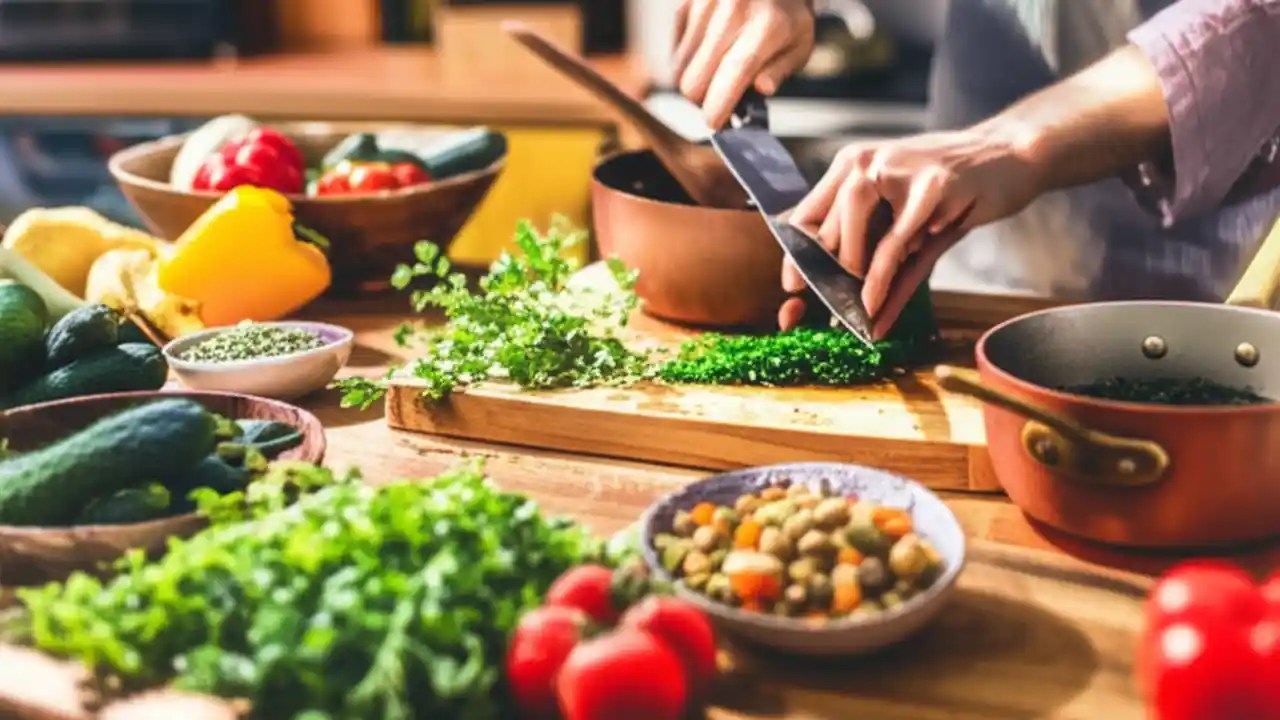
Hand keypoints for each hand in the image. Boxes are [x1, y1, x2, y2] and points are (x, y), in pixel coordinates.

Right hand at [674, 0, 815, 128]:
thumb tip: (761, 89)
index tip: (715, 123)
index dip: (719, 105)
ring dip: (694, 78)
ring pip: (679, 66)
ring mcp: (707, 1)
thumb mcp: (799, 45)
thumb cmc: (787, 16)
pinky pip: (675, 45)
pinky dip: (687, 57)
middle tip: (717, 98)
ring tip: (715, 71)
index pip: (735, 72)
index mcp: (768, 25)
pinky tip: (707, 50)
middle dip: (702, 99)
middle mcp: (734, 9)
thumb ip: (780, 70)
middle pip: (694, 79)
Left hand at [779, 126, 1044, 334]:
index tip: (793, 287)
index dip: (795, 253)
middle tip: (827, 305)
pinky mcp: (934, 190)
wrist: (1012, 153)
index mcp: (854, 163)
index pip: (808, 211)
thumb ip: (873, 236)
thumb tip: (844, 289)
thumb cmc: (953, 184)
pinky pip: (897, 247)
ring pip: (856, 236)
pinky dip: (881, 284)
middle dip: (822, 275)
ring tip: (856, 304)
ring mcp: (901, 174)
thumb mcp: (903, 202)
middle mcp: (870, 162)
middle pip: (827, 229)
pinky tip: (872, 310)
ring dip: (851, 277)